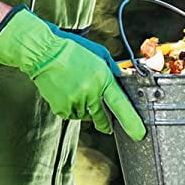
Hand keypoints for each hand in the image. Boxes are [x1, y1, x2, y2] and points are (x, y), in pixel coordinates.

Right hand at [0, 8, 147, 139]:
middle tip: (109, 126)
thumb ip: (113, 71)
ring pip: (87, 116)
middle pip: (103, 118)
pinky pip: (73, 115)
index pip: (121, 105)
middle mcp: (90, 92)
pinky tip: (67, 92)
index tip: (139, 134)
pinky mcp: (62, 108)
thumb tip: (125, 83)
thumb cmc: (74, 50)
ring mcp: (75, 101)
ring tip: (77, 89)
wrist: (44, 52)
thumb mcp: (100, 55)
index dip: (131, 122)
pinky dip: (72, 108)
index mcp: (102, 78)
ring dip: (86, 109)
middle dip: (107, 123)